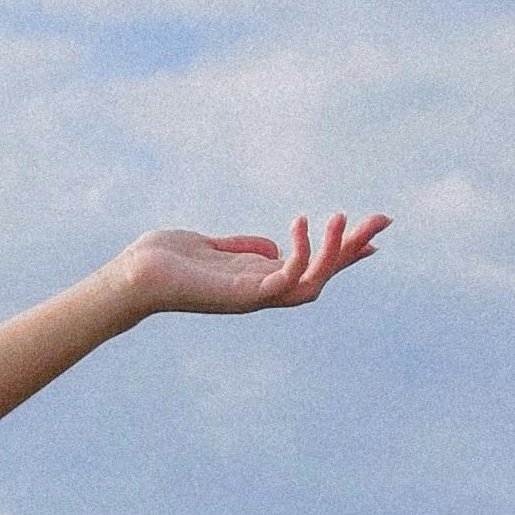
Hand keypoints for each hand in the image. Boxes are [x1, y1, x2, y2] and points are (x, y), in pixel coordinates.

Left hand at [108, 215, 387, 320]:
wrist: (131, 277)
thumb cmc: (164, 261)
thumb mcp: (212, 247)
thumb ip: (243, 248)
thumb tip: (272, 246)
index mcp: (256, 280)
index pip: (311, 268)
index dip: (344, 253)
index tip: (374, 234)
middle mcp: (260, 293)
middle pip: (322, 277)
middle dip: (354, 250)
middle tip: (383, 220)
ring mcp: (253, 297)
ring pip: (312, 283)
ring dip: (336, 253)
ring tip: (344, 217)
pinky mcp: (243, 295)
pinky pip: (286, 278)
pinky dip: (300, 252)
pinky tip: (301, 223)